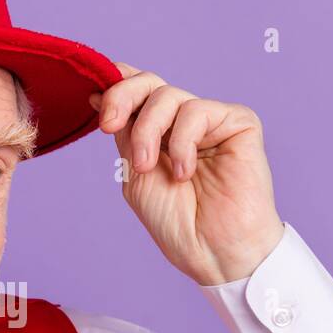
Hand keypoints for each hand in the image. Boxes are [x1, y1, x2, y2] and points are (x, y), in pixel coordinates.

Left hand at [90, 62, 284, 285]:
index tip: (94, 99)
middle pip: (149, 82)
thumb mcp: (135, 173)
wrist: (213, 250)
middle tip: (108, 126)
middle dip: (122, 98)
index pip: (136, 91)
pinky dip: (182, 142)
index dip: (115, 85)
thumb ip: (124, 133)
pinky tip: (185, 172)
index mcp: (158, 132)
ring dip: (147, 131)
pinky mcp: (238, 123)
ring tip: (148, 168)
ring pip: (168, 96)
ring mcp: (211, 121)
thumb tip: (99, 94)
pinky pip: (197, 111)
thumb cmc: (177, 222)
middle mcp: (183, 121)